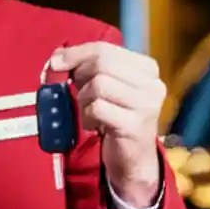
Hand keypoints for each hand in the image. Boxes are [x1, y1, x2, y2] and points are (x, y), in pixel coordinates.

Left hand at [49, 41, 165, 206]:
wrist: (133, 160)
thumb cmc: (116, 117)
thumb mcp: (107, 86)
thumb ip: (89, 67)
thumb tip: (58, 55)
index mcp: (147, 68)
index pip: (105, 48)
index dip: (77, 53)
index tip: (56, 61)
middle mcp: (152, 84)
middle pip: (102, 63)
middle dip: (80, 76)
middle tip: (77, 91)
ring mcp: (147, 105)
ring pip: (99, 84)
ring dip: (84, 99)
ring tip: (89, 111)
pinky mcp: (135, 125)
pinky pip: (98, 108)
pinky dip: (88, 116)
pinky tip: (94, 125)